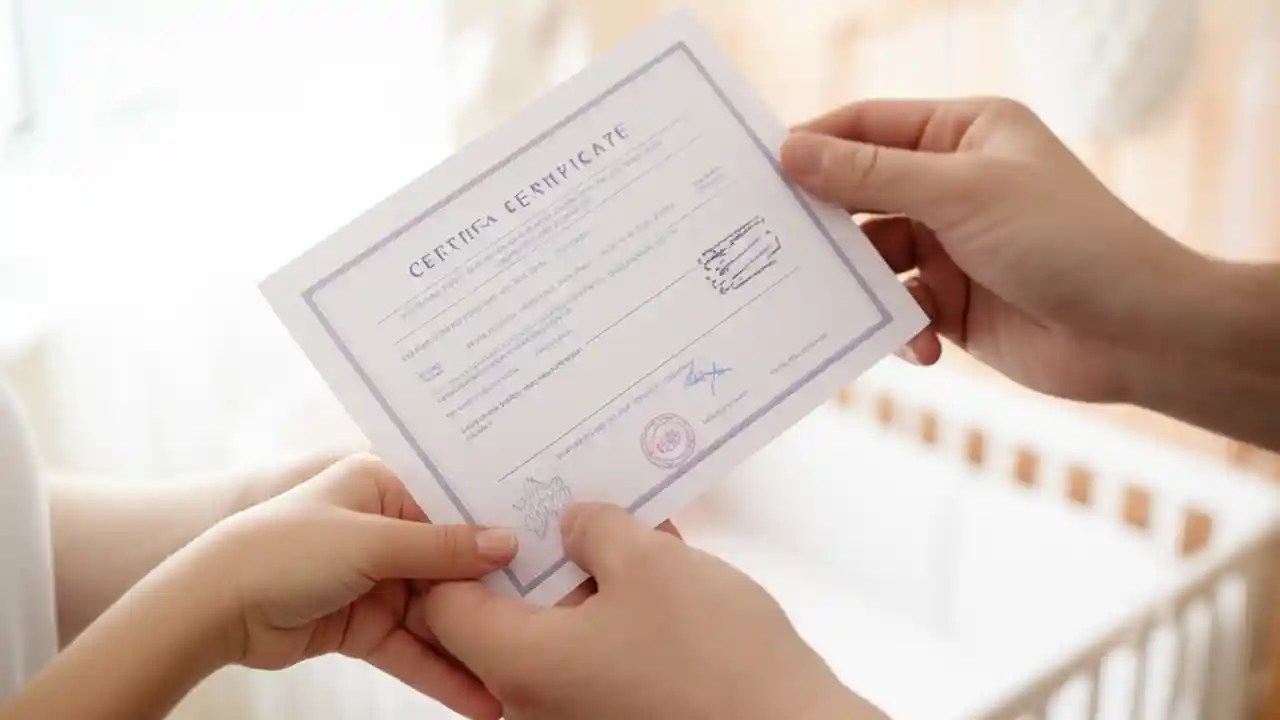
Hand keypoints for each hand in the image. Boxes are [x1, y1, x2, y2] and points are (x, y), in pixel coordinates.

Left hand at [183, 454, 515, 719]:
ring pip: (438, 613)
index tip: (546, 547)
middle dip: (493, 595)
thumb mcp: (371, 540)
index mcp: (384, 484)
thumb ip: (442, 547)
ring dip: (473, 643)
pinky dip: (443, 672)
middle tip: (550, 614)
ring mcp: (376, 579)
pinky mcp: (366, 625)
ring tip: (522, 670)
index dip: (497, 528)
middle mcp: (385, 527)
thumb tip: (507, 543)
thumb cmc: (283, 549)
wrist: (212, 608)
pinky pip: (414, 648)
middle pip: (453, 564)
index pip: (454, 505)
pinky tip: (480, 697)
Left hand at [422, 503, 883, 719]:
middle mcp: (536, 704)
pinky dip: (618, 616)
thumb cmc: (713, 655)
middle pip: (508, 617)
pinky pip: (601, 659)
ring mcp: (580, 719)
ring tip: (626, 525)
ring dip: (588, 580)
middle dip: (538, 555)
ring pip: (562, 635)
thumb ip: (595, 531)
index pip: (448, 605)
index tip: (490, 505)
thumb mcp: (650, 563)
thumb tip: (572, 524)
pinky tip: (661, 568)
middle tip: (561, 500)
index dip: (463, 550)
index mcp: (520, 665)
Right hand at [780, 98, 1205, 401]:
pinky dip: (902, 328)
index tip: (760, 171)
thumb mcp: (960, 195)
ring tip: (851, 308)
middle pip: (861, 195)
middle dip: (830, 225)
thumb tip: (790, 151)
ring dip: (866, 287)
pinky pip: (899, 309)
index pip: (868, 127)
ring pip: (875, 259)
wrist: (1138, 334)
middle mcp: (953, 185)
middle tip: (776, 245)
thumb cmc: (1066, 241)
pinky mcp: (954, 303)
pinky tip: (923, 345)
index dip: (816, 145)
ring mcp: (953, 246)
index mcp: (963, 134)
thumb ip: (870, 176)